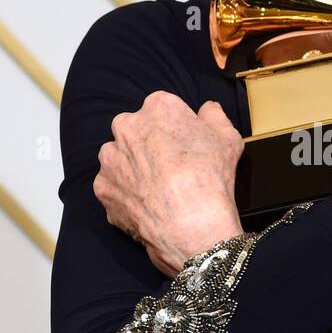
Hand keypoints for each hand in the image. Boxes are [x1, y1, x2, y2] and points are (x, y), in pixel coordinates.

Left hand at [94, 92, 244, 277]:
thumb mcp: (228, 138)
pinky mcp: (102, 187)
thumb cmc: (210, 179)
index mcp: (157, 107)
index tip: (186, 146)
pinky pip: (114, 187)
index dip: (177, 129)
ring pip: (121, 158)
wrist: (191, 225)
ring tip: (160, 189)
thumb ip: (215, 116)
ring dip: (135, 168)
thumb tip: (209, 109)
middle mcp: (126, 126)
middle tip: (173, 168)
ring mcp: (110, 158)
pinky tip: (149, 204)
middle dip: (151, 145)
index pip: (164, 110)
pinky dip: (128, 194)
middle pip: (138, 130)